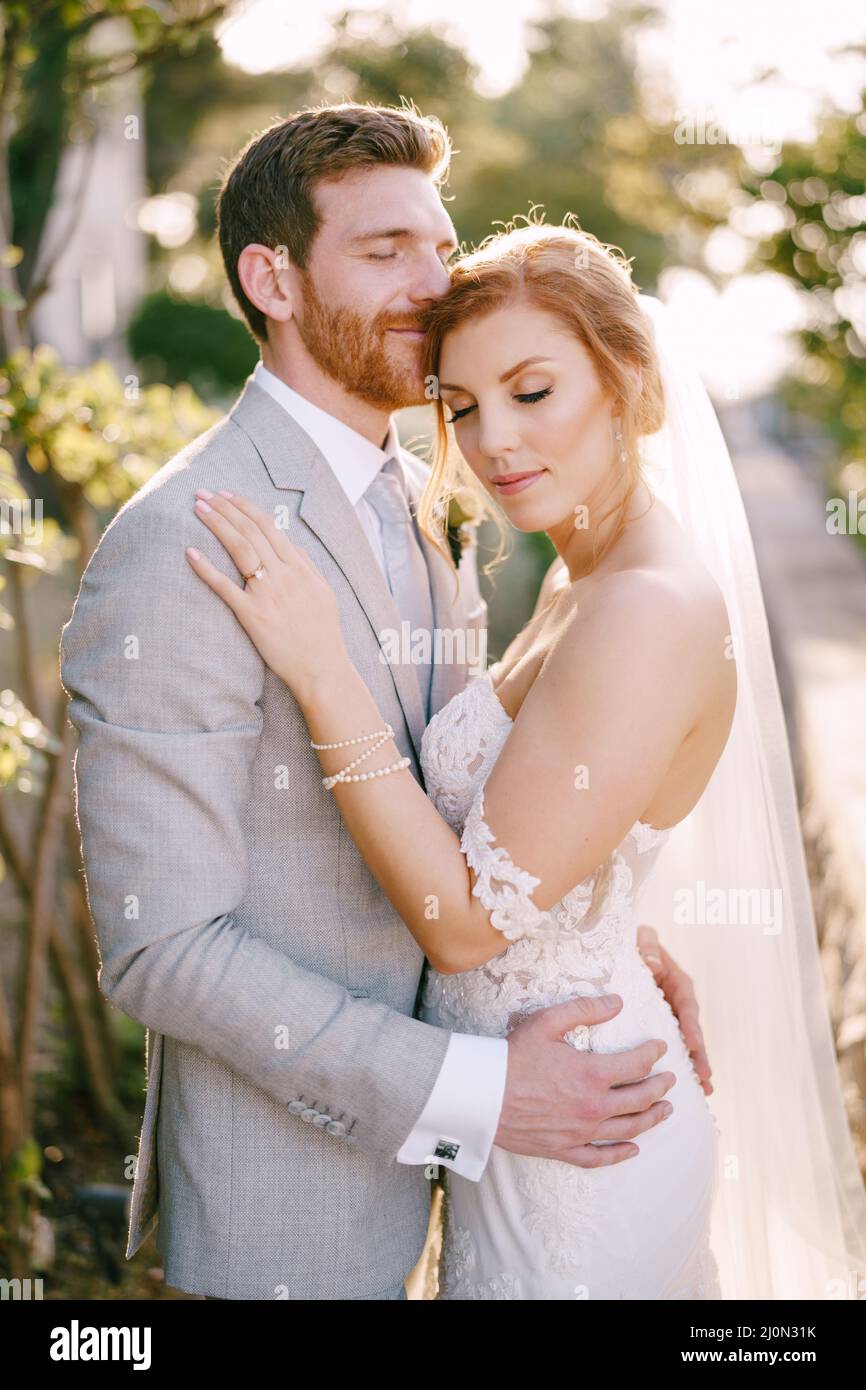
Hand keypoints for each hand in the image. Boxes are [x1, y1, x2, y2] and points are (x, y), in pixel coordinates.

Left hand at [186, 488, 346, 702]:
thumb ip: (307, 566)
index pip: (269, 526)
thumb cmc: (323, 634)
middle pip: (250, 531)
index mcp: (300, 568)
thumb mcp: (323, 592)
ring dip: (216, 524)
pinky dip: (206, 568)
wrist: (322, 669)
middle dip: (224, 508)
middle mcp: (284, 575)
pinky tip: (190, 552)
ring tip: (197, 508)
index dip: (244, 507)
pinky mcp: (252, 616)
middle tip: (203, 493)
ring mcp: (267, 594)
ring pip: (238, 548)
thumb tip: (291, 545)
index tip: (226, 495)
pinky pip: (225, 587)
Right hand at [495, 996, 676, 1166]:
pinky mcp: (564, 1149)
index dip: (653, 1054)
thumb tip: (618, 1002)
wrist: (482, 1095)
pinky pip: (600, 1157)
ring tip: (666, 1110)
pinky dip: (621, 1154)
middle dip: (660, 1086)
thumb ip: (586, 1009)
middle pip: (640, 1099)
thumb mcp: (548, 1022)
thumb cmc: (513, 1056)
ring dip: (652, 1118)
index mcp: (592, 1074)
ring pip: (629, 1129)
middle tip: (671, 1079)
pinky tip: (633, 1149)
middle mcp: (593, 1107)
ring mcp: (581, 1132)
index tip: (660, 1047)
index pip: (637, 1065)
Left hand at [637, 925, 712, 1095]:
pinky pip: (670, 1047)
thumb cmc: (637, 942)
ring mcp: (671, 1017)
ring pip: (685, 1044)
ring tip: (703, 1090)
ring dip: (694, 1065)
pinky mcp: (660, 1027)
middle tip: (705, 1077)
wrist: (627, 949)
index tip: (693, 1044)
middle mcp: (679, 1003)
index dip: (691, 1026)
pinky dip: (677, 1064)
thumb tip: (653, 965)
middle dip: (699, 1054)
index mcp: (678, 983)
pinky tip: (684, 1086)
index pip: (687, 1006)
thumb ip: (649, 948)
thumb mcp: (643, 939)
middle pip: (692, 1031)